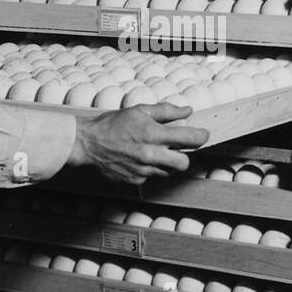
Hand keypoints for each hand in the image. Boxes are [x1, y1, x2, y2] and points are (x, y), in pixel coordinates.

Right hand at [67, 102, 209, 184]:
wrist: (89, 144)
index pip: (190, 139)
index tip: (203, 135)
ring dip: (168, 162)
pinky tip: (140, 158)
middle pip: (184, 163)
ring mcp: (143, 170)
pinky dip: (151, 168)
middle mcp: (150, 155)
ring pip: (169, 172)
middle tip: (178, 148)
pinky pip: (152, 176)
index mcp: (153, 134)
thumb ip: (166, 111)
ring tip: (155, 151)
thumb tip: (187, 110)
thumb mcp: (139, 111)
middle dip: (185, 156)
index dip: (201, 136)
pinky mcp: (136, 180)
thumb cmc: (113, 125)